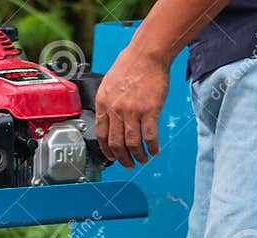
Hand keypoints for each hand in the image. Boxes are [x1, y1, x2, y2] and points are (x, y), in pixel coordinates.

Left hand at [95, 46, 170, 167]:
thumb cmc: (130, 66)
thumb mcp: (108, 85)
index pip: (101, 135)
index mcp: (103, 104)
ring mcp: (132, 111)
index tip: (111, 157)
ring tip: (142, 160)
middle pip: (116, 143)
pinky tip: (154, 151)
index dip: (106, 150)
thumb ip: (108, 104)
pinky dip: (152, 147)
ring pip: (132, 143)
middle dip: (122, 158)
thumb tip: (109, 121)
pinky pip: (149, 136)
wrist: (147, 54)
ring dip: (137, 156)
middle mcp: (115, 110)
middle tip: (128, 164)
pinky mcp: (150, 110)